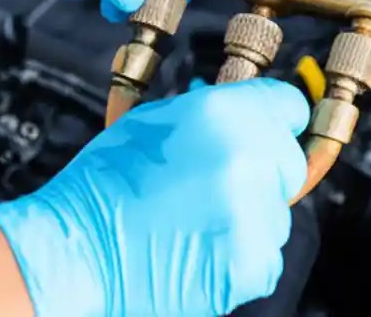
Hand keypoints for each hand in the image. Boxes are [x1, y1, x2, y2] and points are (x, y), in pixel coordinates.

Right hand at [0, 79, 308, 316]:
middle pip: (288, 159)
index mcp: (225, 116)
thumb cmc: (103, 187)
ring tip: (198, 215)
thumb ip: (209, 111)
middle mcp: (248, 161)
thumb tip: (236, 106)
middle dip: (262, 166)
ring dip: (250, 210)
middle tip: (218, 178)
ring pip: (278, 209)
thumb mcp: (154, 121)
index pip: (289, 105)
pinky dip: (241, 251)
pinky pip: (266, 252)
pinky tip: (200, 244)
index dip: (272, 117)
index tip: (265, 127)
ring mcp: (255, 216)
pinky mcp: (253, 264)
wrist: (81, 251)